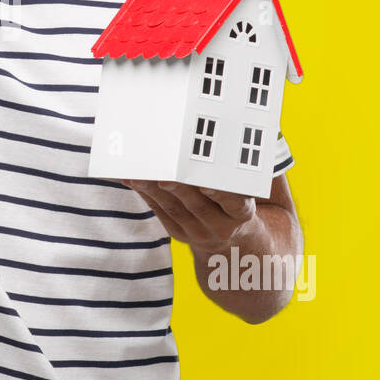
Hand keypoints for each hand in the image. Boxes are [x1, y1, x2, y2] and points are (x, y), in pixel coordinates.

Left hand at [120, 179, 257, 251]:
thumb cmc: (236, 202)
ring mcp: (198, 233)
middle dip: (178, 188)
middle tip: (163, 174)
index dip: (220, 194)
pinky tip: (134, 181)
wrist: (231, 240)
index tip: (206, 184)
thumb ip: (236, 174)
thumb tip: (229, 139)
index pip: (234, 203)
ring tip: (139, 175)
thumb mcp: (245, 194)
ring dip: (153, 190)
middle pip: (198, 205)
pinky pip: (161, 213)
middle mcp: (221, 226)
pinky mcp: (179, 234)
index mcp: (241, 213)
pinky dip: (146, 195)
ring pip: (174, 210)